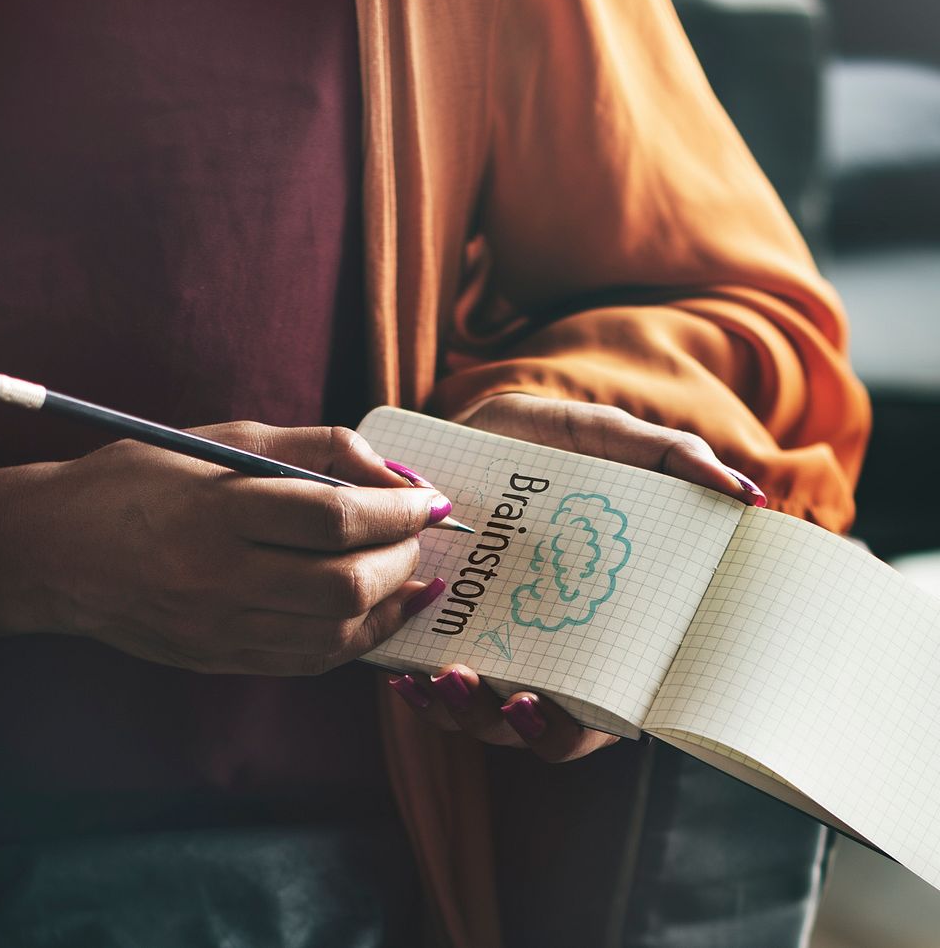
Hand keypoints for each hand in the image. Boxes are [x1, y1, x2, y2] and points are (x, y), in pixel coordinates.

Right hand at [0, 423, 450, 674]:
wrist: (54, 551)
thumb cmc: (143, 477)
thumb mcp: (225, 440)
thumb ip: (317, 448)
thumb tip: (395, 476)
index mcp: (216, 511)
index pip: (335, 519)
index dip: (399, 509)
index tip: (430, 499)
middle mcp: (217, 579)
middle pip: (345, 586)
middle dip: (404, 558)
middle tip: (419, 532)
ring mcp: (217, 630)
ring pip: (336, 637)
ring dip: (393, 604)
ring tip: (414, 573)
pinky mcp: (219, 659)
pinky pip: (309, 661)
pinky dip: (358, 637)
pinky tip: (379, 609)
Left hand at [388, 393, 765, 760]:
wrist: (472, 426)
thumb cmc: (551, 443)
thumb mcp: (608, 438)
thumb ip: (672, 458)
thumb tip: (749, 497)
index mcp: (600, 623)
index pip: (612, 702)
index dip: (596, 720)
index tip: (578, 707)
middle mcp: (547, 648)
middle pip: (548, 727)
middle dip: (530, 727)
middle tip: (513, 698)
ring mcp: (489, 647)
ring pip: (482, 718)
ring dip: (465, 714)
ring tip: (449, 677)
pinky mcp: (436, 635)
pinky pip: (427, 687)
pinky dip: (419, 692)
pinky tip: (404, 674)